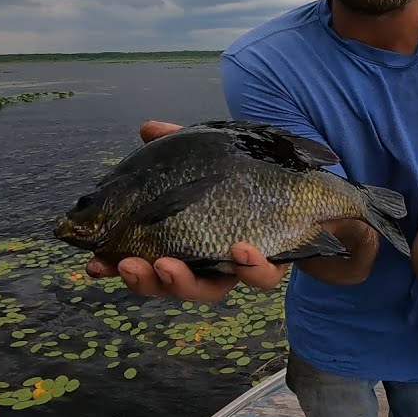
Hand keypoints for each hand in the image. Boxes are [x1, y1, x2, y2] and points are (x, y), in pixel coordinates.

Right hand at [83, 119, 290, 301]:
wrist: (325, 197)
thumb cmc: (265, 180)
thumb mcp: (221, 157)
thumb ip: (184, 146)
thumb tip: (147, 127)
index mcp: (194, 240)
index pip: (151, 260)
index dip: (123, 267)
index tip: (93, 265)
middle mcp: (216, 262)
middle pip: (174, 284)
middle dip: (147, 280)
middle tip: (126, 266)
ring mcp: (245, 268)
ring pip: (212, 289)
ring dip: (184, 281)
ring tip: (167, 265)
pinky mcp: (282, 266)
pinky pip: (264, 275)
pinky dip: (251, 266)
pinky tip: (242, 248)